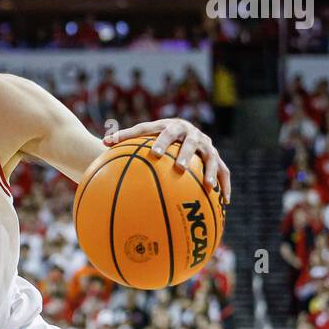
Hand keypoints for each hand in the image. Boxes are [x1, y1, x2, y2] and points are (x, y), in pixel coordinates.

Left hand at [104, 118, 230, 203]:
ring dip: (211, 171)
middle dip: (186, 155)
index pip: (166, 133)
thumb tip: (102, 143)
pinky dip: (225, 185)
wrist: (182, 128)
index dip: (161, 142)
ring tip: (208, 186)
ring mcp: (207, 145)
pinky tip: (225, 202)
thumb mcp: (143, 134)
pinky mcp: (215, 157)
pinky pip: (224, 172)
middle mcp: (193, 134)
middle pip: (191, 143)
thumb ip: (125, 137)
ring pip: (212, 158)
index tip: (154, 153)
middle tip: (179, 168)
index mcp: (173, 126)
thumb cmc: (156, 135)